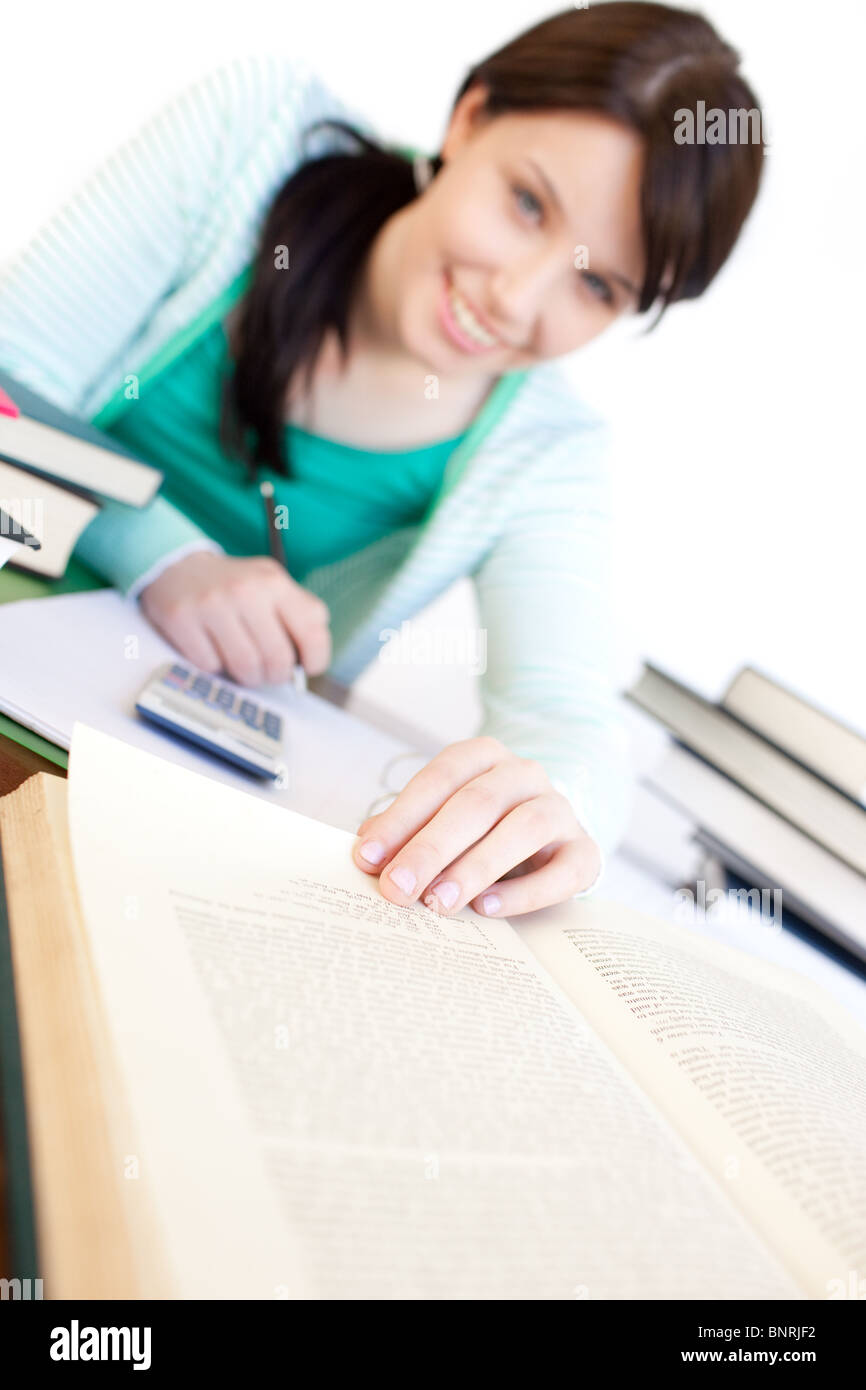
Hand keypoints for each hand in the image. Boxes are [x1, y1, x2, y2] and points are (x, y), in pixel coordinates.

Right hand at [139, 551, 330, 685]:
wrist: (179, 567)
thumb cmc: (235, 587)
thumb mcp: (272, 585)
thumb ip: (299, 614)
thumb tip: (312, 660)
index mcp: (274, 582)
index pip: (312, 631)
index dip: (315, 659)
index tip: (308, 667)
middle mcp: (244, 590)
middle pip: (277, 659)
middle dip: (277, 675)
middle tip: (271, 673)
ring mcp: (210, 604)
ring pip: (245, 668)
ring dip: (248, 677)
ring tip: (246, 667)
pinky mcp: (181, 618)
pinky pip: (210, 666)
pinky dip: (215, 667)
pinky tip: (214, 651)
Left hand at [352, 736, 600, 917]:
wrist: (551, 839)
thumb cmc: (482, 829)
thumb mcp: (442, 820)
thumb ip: (407, 831)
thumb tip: (366, 853)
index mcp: (484, 757)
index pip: (440, 778)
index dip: (402, 817)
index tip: (367, 857)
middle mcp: (525, 774)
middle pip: (477, 804)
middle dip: (431, 848)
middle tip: (397, 888)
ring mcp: (560, 810)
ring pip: (523, 830)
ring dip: (475, 868)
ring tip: (438, 902)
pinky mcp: (584, 851)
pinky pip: (562, 871)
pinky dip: (523, 892)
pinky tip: (487, 908)